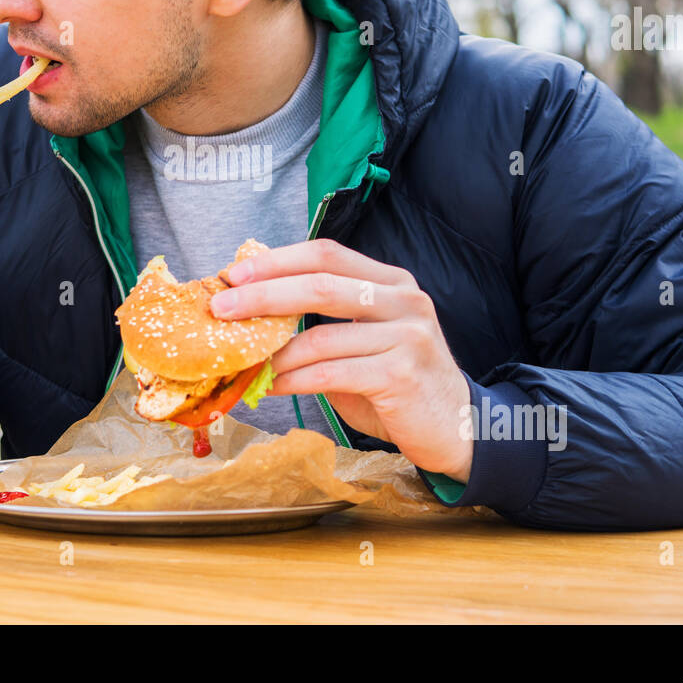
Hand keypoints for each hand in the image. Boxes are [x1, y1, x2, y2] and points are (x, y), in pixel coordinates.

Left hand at [208, 239, 472, 480]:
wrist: (460, 428)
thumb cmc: (399, 384)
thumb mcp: (364, 341)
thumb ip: (324, 323)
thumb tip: (253, 314)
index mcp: (392, 282)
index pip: (328, 254)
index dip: (278, 260)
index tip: (234, 274)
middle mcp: (404, 300)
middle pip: (321, 284)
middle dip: (263, 295)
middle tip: (222, 308)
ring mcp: (406, 336)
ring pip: (321, 336)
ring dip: (273, 352)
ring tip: (245, 361)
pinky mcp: (400, 374)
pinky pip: (331, 373)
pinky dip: (294, 381)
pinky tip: (272, 387)